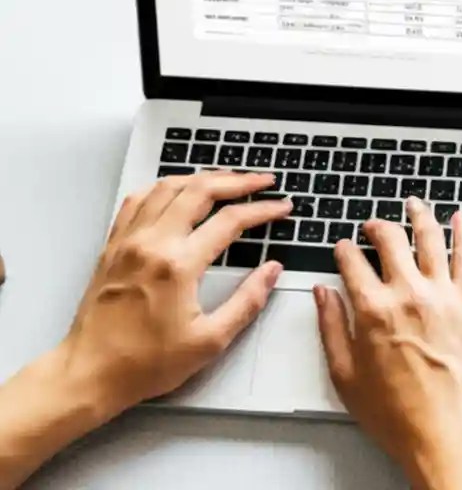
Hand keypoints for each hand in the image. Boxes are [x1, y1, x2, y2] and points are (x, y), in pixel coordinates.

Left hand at [62, 171, 291, 409]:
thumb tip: (271, 271)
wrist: (90, 373)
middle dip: (237, 181)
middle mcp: (151, 244)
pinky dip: (163, 188)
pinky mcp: (113, 247)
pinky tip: (176, 191)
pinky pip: (138, 201)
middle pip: (199, 191)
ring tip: (226, 179)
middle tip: (262, 181)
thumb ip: (247, 301)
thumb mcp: (210, 341)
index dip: (262, 209)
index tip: (281, 207)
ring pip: (167, 187)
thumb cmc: (144, 363)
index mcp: (178, 266)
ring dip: (201, 178)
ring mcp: (128, 242)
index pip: (230, 221)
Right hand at [314, 197, 461, 489]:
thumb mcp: (345, 374)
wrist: (444, 432)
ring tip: (425, 206)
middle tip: (377, 223)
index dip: (345, 248)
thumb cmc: (396, 412)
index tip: (344, 246)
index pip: (354, 261)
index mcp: (375, 309)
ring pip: (444, 242)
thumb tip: (323, 294)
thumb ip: (330, 327)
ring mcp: (449, 299)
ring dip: (432, 219)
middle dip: (382, 224)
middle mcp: (414, 295)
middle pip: (397, 239)